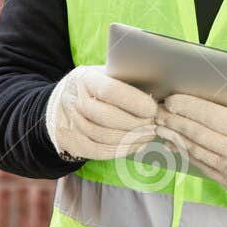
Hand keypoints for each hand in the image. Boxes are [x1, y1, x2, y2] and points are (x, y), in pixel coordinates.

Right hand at [44, 66, 159, 161]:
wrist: (67, 98)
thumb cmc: (98, 85)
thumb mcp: (108, 74)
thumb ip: (126, 81)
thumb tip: (159, 90)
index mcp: (85, 79)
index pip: (110, 91)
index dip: (134, 102)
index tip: (152, 109)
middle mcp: (74, 101)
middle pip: (108, 117)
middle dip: (136, 123)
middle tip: (153, 124)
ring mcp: (70, 123)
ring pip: (104, 137)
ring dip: (132, 139)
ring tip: (148, 135)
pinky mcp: (72, 142)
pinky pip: (98, 151)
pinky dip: (120, 151)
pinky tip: (135, 145)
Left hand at [155, 91, 226, 204]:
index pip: (215, 118)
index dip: (191, 107)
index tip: (173, 98)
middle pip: (200, 134)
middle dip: (176, 120)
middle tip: (158, 109)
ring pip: (197, 152)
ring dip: (176, 137)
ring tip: (161, 124)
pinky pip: (203, 167)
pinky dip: (186, 154)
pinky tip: (175, 143)